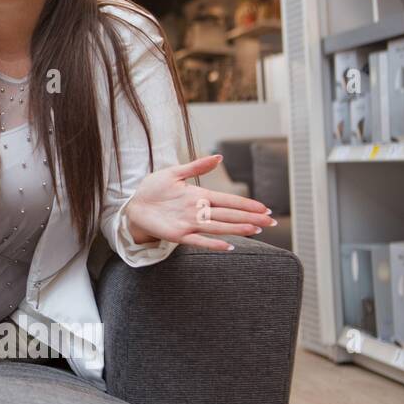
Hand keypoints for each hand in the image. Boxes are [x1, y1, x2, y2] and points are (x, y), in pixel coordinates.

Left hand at [124, 153, 275, 251]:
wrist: (133, 203)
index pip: (229, 201)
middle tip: (270, 221)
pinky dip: (212, 243)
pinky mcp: (178, 234)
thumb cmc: (153, 188)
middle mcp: (199, 211)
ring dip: (237, 229)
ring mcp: (190, 224)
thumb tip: (219, 157)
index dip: (246, 204)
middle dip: (250, 217)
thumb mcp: (174, 173)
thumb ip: (197, 166)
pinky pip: (198, 240)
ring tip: (255, 229)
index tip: (265, 208)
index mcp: (200, 196)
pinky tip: (228, 246)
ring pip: (218, 227)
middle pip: (229, 214)